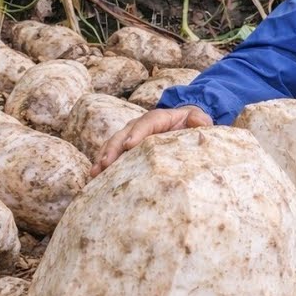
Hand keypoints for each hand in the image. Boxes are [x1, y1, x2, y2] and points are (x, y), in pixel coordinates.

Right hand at [90, 106, 212, 176]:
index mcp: (156, 118)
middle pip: (122, 134)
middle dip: (113, 148)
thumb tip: (201, 123)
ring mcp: (130, 135)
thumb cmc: (189, 122)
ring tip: (95, 172)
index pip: (145, 124)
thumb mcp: (198, 118)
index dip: (136, 133)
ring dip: (103, 157)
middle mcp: (138, 126)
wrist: (181, 122)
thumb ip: (200, 119)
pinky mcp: (126, 147)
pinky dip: (102, 163)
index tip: (128, 145)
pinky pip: (111, 153)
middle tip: (105, 163)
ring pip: (113, 144)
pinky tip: (94, 177)